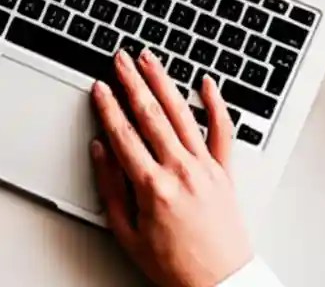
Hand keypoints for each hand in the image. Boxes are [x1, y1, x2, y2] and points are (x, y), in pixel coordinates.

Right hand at [90, 50, 252, 286]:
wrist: (220, 282)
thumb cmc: (174, 265)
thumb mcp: (127, 234)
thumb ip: (110, 188)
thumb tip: (100, 151)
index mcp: (153, 187)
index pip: (124, 135)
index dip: (108, 107)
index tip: (99, 87)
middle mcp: (181, 171)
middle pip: (151, 115)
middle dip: (133, 82)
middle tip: (120, 59)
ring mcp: (206, 167)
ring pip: (182, 114)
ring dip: (164, 82)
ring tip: (150, 59)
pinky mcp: (225, 171)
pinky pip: (222, 130)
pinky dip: (216, 104)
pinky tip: (207, 83)